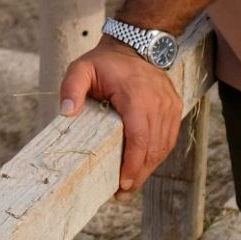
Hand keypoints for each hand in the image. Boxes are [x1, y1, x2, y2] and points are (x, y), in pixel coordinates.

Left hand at [58, 39, 183, 196]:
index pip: (139, 136)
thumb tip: (65, 113)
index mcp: (136, 95)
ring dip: (149, 168)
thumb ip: (71, 89)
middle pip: (153, 147)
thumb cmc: (104, 62)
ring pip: (164, 146)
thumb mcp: (80, 69)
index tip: (122, 183)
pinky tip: (143, 166)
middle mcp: (158, 102)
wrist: (133, 46)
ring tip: (130, 185)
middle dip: (139, 173)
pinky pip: (169, 138)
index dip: (133, 163)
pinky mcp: (174, 107)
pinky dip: (157, 154)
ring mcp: (169, 105)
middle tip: (122, 192)